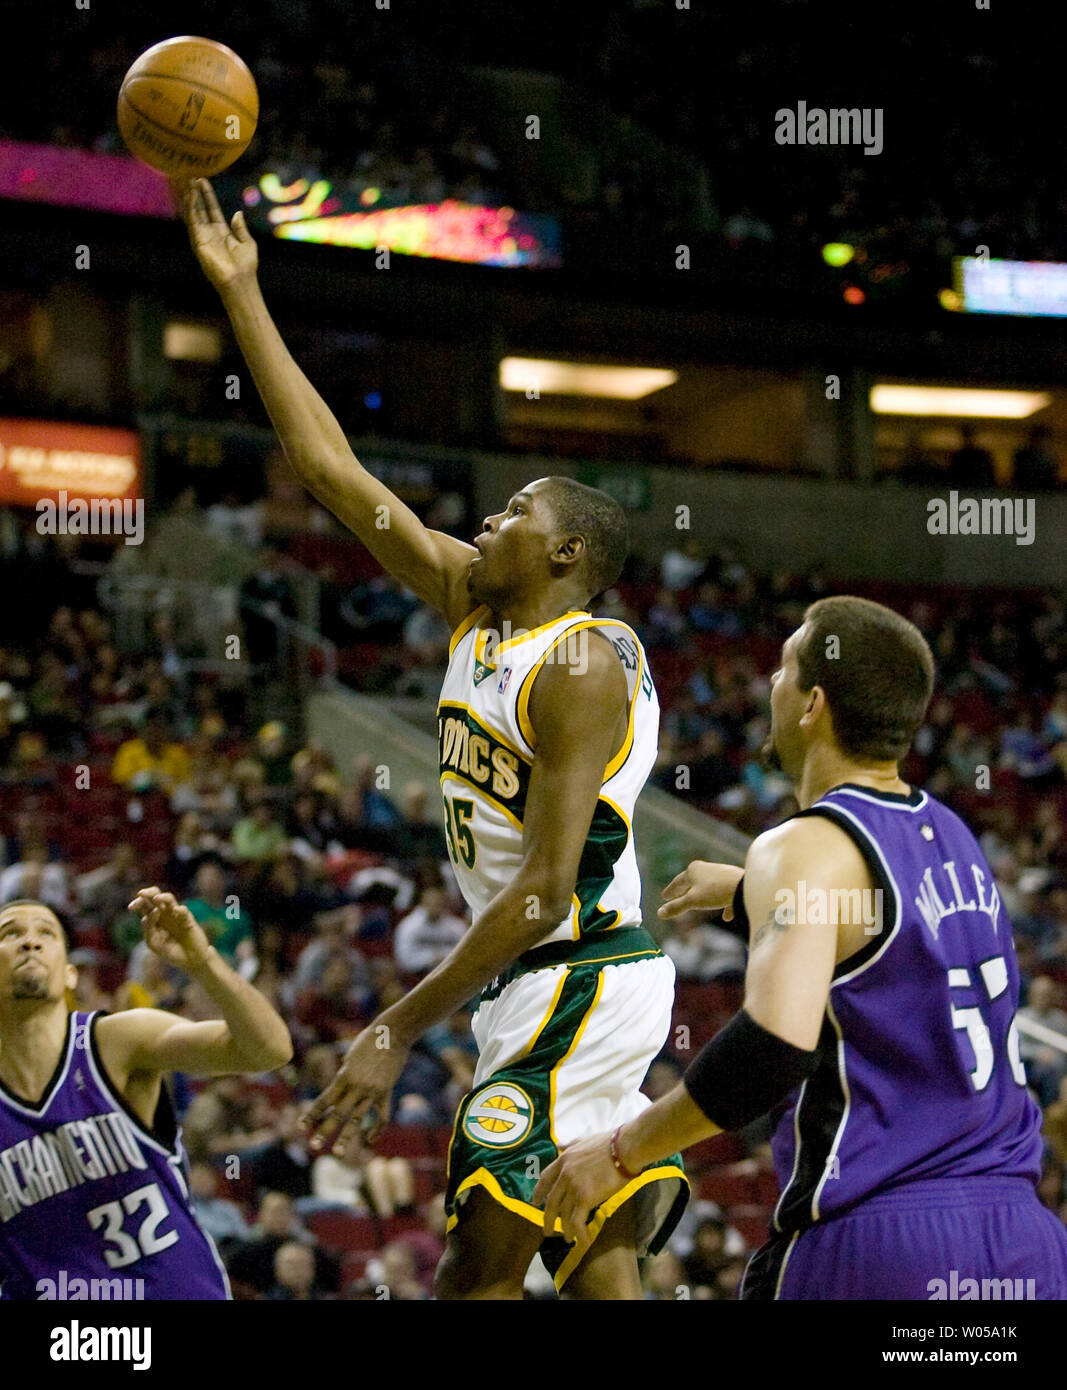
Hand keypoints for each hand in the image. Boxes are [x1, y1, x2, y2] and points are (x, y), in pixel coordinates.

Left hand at [127, 887, 212, 971]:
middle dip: (148, 893)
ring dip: (162, 897)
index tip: (131, 907)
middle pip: (155, 896)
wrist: (188, 960)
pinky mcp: (188, 919)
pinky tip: (176, 911)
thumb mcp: (153, 942)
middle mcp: (164, 913)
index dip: (137, 903)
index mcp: (153, 918)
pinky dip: (179, 910)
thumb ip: (148, 928)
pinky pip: (183, 911)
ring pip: (169, 899)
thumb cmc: (170, 951)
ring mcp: (176, 915)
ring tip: (156, 898)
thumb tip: (153, 911)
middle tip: (141, 893)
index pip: (144, 905)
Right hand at [175, 176, 258, 293]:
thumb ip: (240, 228)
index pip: (211, 208)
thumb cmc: (245, 267)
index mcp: (221, 231)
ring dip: (189, 196)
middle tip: (188, 175)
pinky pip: (193, 221)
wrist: (240, 282)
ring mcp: (202, 236)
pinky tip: (190, 195)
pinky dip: (191, 207)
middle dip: (194, 192)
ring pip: (193, 212)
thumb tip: (237, 213)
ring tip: (185, 180)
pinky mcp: (198, 241)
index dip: (206, 194)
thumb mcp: (247, 243)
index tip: (202, 179)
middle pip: (199, 207)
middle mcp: (209, 232)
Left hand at [299, 1025, 408, 1154]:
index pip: (324, 1100)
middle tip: (313, 1146)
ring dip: (346, 1137)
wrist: (393, 1033)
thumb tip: (339, 1087)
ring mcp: (373, 1091)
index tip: (301, 1126)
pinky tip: (369, 1140)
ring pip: (357, 1119)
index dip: (312, 1114)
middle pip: (338, 1113)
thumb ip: (344, 1074)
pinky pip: (381, 1117)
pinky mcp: (386, 1093)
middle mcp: (357, 1086)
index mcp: (345, 1076)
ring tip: (337, 1152)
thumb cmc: (369, 1039)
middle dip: (324, 1130)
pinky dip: (376, 1130)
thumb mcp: (350, 1056)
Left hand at [532, 1133, 626, 1254]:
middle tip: (547, 1231)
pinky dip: (579, 1233)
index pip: (545, 1179)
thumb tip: (558, 1145)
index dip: (539, 1192)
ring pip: (564, 1214)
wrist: (623, 1149)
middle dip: (548, 1219)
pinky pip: (578, 1220)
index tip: (535, 1202)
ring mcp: (574, 1187)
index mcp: (563, 1160)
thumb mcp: (583, 1140)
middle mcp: (565, 1174)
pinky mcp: (585, 1198)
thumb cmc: (608, 1143)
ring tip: (568, 1238)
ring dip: (565, 1229)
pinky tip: (582, 1241)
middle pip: (551, 1201)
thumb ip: (569, 1144)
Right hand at [658, 860, 743, 920]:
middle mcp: (705, 869)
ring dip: (701, 897)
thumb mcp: (692, 901)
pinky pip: (723, 894)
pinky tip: (725, 916)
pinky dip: (721, 904)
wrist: (744, 886)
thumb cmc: (715, 891)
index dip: (670, 891)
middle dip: (684, 892)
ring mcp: (719, 873)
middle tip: (675, 897)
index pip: (677, 882)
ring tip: (696, 905)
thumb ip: (676, 907)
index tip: (663, 897)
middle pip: (691, 883)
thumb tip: (659, 913)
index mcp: (692, 871)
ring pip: (706, 887)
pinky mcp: (732, 881)